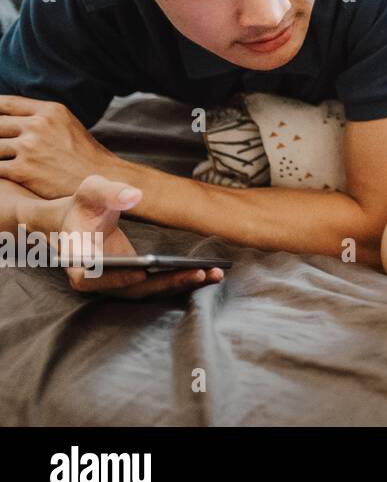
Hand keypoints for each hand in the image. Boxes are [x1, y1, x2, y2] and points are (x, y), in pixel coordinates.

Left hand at [0, 96, 123, 197]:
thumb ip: (42, 118)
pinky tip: (6, 177)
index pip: (6, 103)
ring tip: (5, 160)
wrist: (105, 181)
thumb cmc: (85, 157)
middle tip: (1, 145)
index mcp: (50, 111)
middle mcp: (38, 125)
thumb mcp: (68, 125)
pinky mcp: (22, 170)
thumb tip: (13, 118)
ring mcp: (29, 147)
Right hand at [61, 175, 223, 297]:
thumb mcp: (92, 190)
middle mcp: (96, 279)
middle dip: (166, 283)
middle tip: (198, 273)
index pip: (90, 278)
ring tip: (214, 274)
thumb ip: (109, 192)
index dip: (115, 279)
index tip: (142, 271)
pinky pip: (159, 284)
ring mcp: (117, 282)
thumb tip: (134, 196)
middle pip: (130, 289)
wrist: (84, 218)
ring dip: (181, 284)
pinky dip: (183, 280)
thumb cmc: (86, 204)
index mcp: (77, 259)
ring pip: (149, 290)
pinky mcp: (135, 280)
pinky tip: (211, 272)